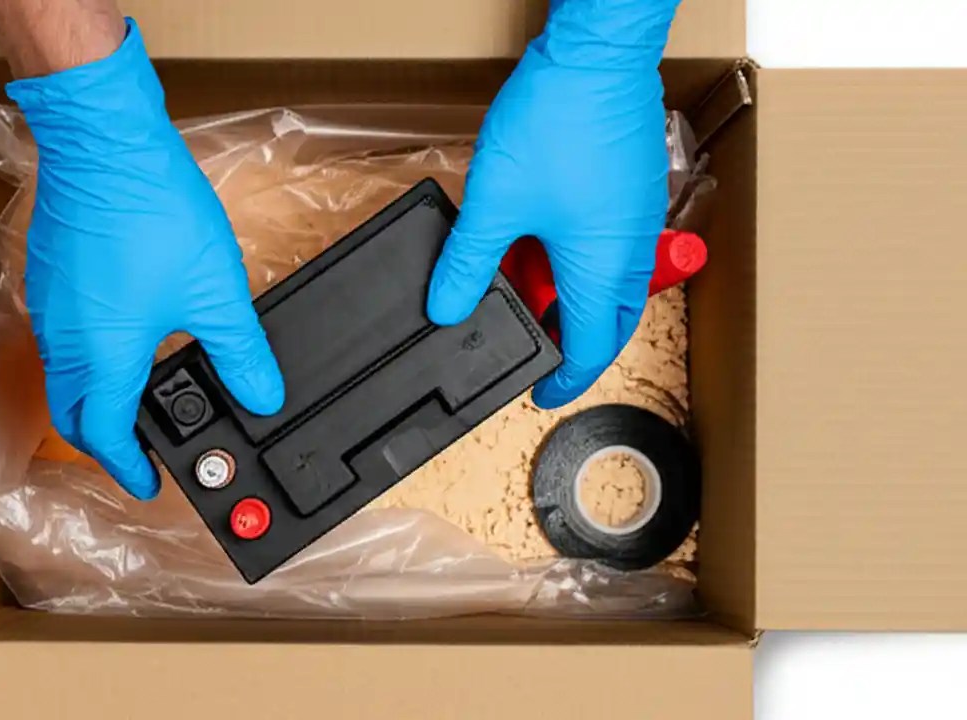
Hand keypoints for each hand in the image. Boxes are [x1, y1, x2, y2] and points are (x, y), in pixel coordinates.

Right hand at [7, 20, 283, 498]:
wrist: (105, 144)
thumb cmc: (153, 212)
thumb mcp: (216, 292)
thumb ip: (241, 353)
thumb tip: (263, 394)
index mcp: (103, 356)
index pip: (105, 435)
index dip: (128, 467)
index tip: (148, 483)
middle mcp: (66, 339)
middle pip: (73, 414)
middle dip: (104, 441)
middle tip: (138, 449)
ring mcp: (50, 306)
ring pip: (65, 376)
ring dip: (95, 397)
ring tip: (138, 395)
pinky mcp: (49, 275)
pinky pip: (61, 337)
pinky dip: (87, 357)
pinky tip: (122, 336)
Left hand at [427, 0, 680, 407]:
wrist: (596, 56)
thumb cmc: (557, 124)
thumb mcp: (493, 204)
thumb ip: (467, 263)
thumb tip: (445, 306)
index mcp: (602, 271)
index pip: (590, 350)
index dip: (563, 380)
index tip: (542, 396)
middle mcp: (630, 252)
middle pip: (609, 321)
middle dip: (575, 341)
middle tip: (538, 349)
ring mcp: (636, 218)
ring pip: (609, 281)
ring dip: (571, 294)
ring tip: (522, 287)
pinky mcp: (631, 188)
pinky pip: (610, 244)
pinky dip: (579, 259)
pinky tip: (539, 239)